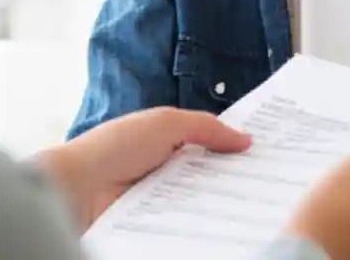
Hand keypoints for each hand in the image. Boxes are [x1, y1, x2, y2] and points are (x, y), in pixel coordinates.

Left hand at [36, 107, 250, 229]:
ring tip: (260, 210)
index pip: (212, 147)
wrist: (75, 188)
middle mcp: (169, 172)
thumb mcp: (165, 123)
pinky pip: (186, 226)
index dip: (236, 150)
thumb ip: (206, 127)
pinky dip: (203, 226)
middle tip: (274, 187)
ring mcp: (162, 200)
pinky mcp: (156, 225)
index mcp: (170, 143)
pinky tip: (229, 227)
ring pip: (203, 204)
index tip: (269, 156)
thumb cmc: (114, 147)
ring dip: (225, 206)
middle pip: (212, 179)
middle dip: (239, 181)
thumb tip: (245, 140)